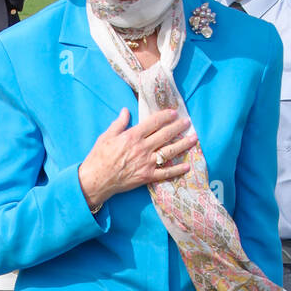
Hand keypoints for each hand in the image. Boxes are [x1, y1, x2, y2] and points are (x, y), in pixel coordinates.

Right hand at [78, 107, 195, 209]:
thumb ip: (119, 123)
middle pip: (165, 135)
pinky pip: (165, 173)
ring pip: (169, 152)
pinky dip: (177, 170)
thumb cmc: (99, 157)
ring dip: (183, 144)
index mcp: (133, 136)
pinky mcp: (147, 176)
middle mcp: (143, 148)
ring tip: (193, 138)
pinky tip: (187, 166)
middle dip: (178, 127)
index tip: (174, 112)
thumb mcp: (106, 136)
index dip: (165, 116)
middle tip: (187, 122)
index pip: (153, 122)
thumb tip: (126, 111)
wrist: (96, 180)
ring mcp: (146, 163)